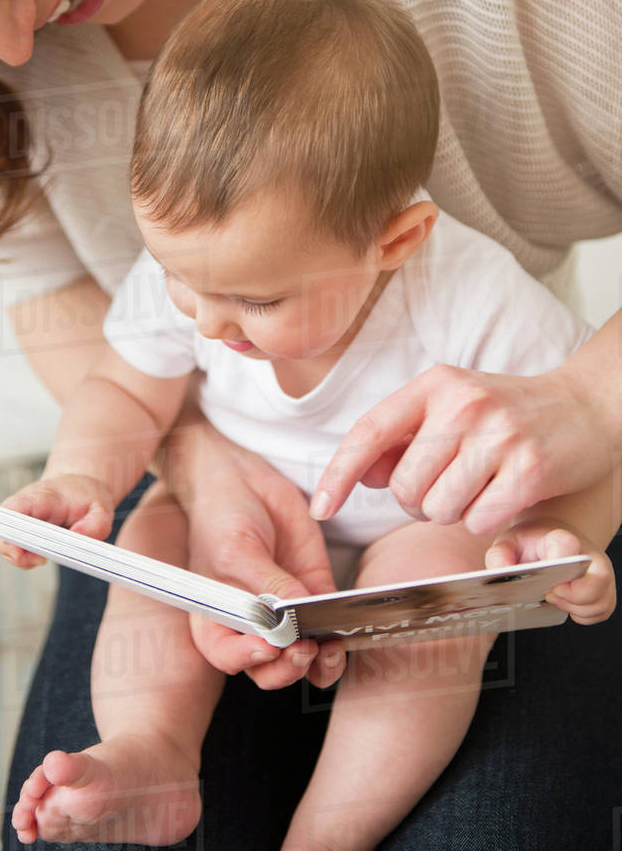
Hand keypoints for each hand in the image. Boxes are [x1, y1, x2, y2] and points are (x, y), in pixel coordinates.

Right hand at [0, 473, 114, 568]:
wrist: (78, 487)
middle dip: (15, 553)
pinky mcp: (18, 530)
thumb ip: (95, 525)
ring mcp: (17, 518)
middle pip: (0, 532)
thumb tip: (77, 539)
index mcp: (40, 497)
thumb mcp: (101, 508)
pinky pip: (12, 549)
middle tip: (41, 559)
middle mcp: (21, 506)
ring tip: (45, 557)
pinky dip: (25, 558)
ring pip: (4, 544)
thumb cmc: (86, 496)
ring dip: (22, 558)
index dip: (9, 533)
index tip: (21, 552)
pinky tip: (43, 555)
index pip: (12, 511)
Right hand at [162, 417, 345, 688]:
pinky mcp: (312, 594)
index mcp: (216, 617)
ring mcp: (283, 612)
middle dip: (287, 668)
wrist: (242, 479)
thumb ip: (265, 582)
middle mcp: (248, 624)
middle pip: (267, 669)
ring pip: (299, 660)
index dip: (245, 659)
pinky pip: (327, 629)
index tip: (267, 647)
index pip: (226, 654)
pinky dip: (336, 639)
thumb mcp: (238, 546)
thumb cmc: (222, 515)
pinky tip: (341, 634)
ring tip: (326, 649)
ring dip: (316, 664)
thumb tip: (293, 614)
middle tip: (301, 647)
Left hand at [310, 361, 618, 536]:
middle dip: (417, 502)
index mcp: (434, 386)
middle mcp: (464, 405)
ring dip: (451, 512)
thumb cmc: (507, 413)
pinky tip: (501, 495)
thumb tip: (359, 474)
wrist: (583, 406)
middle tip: (447, 485)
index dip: (338, 473)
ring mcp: (498, 435)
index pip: (370, 432)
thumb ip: (402, 438)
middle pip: (403, 486)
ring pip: (438, 508)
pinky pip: (479, 520)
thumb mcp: (449, 408)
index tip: (322, 507)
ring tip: (477, 485)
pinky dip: (484, 520)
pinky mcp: (530, 468)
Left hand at [485, 520, 615, 624]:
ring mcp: (599, 573)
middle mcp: (587, 555)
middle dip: (571, 597)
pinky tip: (564, 603)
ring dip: (574, 608)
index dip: (558, 565)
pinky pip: (601, 611)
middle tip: (548, 593)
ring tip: (553, 597)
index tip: (545, 582)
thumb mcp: (507, 543)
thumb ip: (499, 555)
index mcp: (560, 539)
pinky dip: (582, 615)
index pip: (568, 547)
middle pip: (598, 580)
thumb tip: (499, 572)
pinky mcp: (604, 589)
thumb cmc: (530, 544)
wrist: (547, 540)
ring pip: (600, 601)